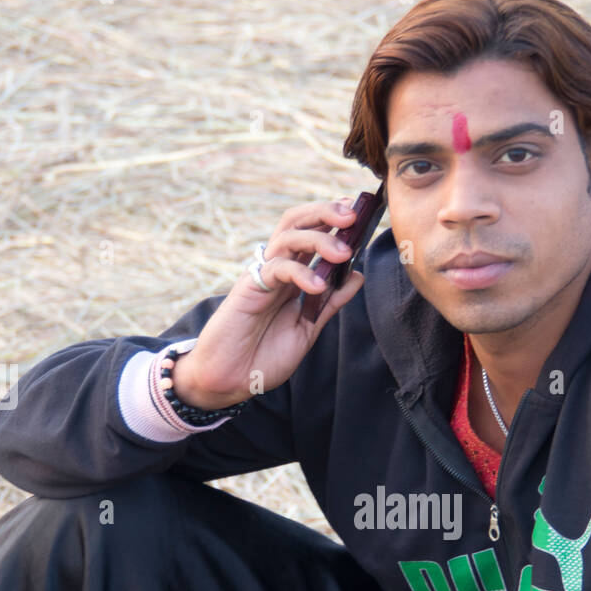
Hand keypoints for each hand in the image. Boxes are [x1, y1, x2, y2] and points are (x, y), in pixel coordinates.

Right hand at [172, 197, 363, 408]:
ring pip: (288, 237)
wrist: (231, 379)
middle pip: (297, 223)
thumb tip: (357, 275)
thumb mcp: (308, 328)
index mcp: (291, 275)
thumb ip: (330, 302)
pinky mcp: (249, 288)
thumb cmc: (264, 355)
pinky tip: (318, 286)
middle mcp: (276, 269)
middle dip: (325, 212)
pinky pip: (276, 268)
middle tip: (352, 216)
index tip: (358, 211)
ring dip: (319, 239)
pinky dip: (301, 273)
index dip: (331, 218)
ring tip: (344, 252)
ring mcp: (262, 276)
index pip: (310, 232)